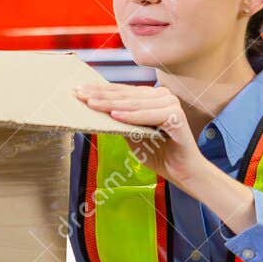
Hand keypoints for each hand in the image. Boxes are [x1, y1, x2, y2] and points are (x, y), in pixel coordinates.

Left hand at [76, 82, 207, 184]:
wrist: (183, 172)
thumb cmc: (159, 153)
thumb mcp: (133, 135)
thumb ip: (119, 121)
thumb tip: (94, 109)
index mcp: (153, 97)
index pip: (122, 91)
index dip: (100, 90)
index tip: (79, 89)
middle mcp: (163, 96)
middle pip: (126, 95)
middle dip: (100, 94)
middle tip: (79, 93)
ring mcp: (171, 104)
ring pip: (134, 104)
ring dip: (111, 104)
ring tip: (91, 103)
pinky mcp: (176, 116)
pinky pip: (148, 115)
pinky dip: (132, 116)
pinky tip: (115, 115)